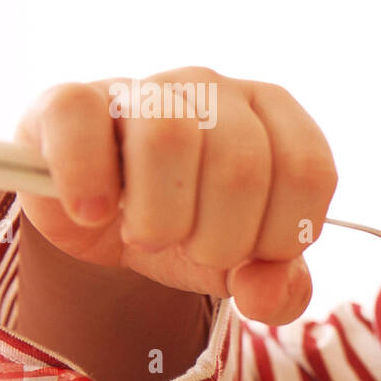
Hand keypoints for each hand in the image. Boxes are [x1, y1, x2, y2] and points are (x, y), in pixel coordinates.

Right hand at [14, 67, 337, 323]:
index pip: (309, 171)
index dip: (281, 234)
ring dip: (158, 218)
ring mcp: (144, 88)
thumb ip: (279, 289)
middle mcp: (216, 90)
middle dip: (219, 239)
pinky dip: (86, 181)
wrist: (104, 220)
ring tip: (147, 232)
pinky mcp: (72, 101)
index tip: (251, 252)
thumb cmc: (190, 228)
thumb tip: (264, 292)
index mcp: (276, 116)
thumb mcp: (242, 269)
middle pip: (241, 166)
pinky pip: (81, 121)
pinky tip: (93, 212)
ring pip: (168, 136)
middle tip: (191, 246)